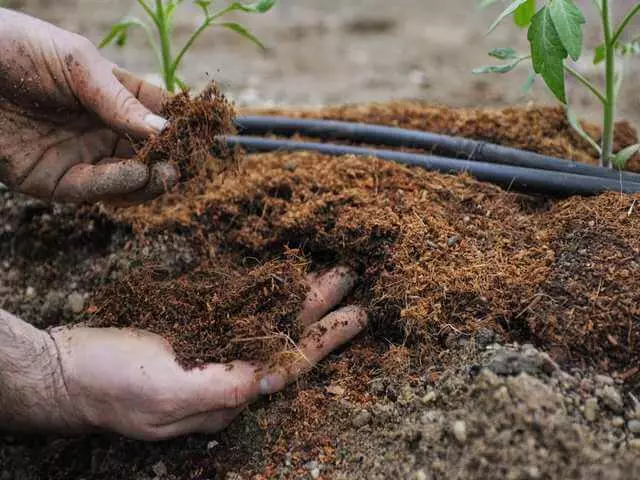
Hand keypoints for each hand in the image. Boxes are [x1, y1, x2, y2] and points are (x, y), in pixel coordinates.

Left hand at [0, 9, 177, 203]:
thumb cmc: (16, 48)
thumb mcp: (78, 64)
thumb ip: (120, 100)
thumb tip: (166, 130)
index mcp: (109, 95)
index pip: (156, 113)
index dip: (182, 124)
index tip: (207, 133)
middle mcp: (98, 129)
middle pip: (146, 153)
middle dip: (169, 159)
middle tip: (187, 162)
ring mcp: (78, 156)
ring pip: (126, 179)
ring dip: (149, 179)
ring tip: (166, 172)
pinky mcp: (53, 180)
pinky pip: (93, 189)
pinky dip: (118, 185)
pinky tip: (137, 174)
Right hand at [46, 267, 365, 439]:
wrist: (66, 371)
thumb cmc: (109, 385)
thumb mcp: (164, 393)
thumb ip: (219, 389)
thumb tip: (267, 380)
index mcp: (227, 394)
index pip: (288, 366)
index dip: (324, 342)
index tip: (354, 316)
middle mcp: (227, 373)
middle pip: (285, 339)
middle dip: (320, 313)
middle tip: (350, 281)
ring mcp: (211, 351)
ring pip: (266, 322)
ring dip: (298, 298)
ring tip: (328, 274)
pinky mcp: (194, 330)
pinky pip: (239, 310)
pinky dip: (263, 294)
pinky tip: (280, 279)